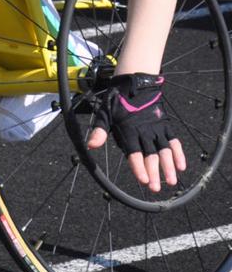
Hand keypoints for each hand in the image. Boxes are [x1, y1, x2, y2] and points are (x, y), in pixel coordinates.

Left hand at [86, 73, 185, 192]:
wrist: (135, 83)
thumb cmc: (117, 101)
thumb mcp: (105, 114)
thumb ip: (99, 131)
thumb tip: (91, 145)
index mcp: (128, 131)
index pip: (134, 153)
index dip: (138, 167)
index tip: (143, 180)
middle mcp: (144, 132)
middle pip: (150, 156)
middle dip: (154, 173)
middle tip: (155, 188)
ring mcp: (156, 129)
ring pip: (164, 151)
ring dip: (169, 167)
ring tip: (172, 181)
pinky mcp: (165, 126)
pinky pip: (174, 142)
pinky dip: (179, 154)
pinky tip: (182, 166)